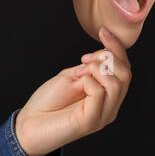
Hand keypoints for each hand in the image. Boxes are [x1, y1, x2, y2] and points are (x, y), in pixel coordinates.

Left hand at [14, 26, 131, 155]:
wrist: (29, 124)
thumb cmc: (47, 103)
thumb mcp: (70, 77)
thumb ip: (89, 69)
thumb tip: (103, 61)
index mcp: (106, 94)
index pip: (123, 68)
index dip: (116, 48)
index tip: (103, 31)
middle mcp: (110, 105)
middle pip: (126, 74)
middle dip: (107, 57)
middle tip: (83, 59)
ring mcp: (103, 114)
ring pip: (118, 84)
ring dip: (98, 69)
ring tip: (80, 71)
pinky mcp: (92, 121)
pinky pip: (100, 94)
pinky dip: (90, 81)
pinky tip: (79, 81)